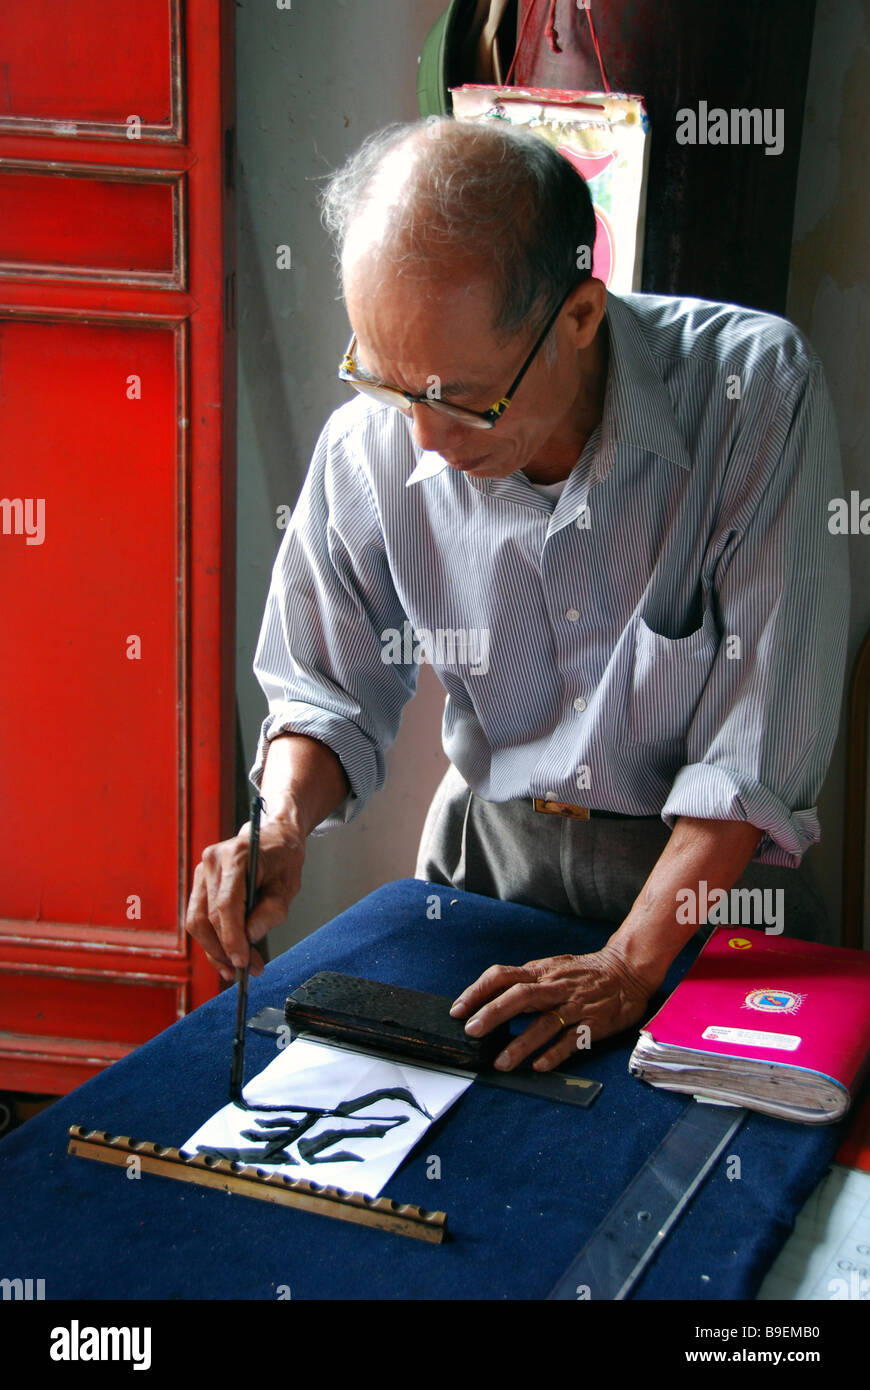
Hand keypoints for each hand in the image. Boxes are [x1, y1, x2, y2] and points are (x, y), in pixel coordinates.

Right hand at [184, 812, 305, 980]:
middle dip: (225, 949)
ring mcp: (202, 870)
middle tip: (246, 969)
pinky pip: (197, 916)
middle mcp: (213, 861)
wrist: (274, 836)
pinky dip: (210, 939)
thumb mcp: (288, 885)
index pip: (226, 905)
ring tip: (233, 969)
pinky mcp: (199, 881)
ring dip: (214, 949)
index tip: (243, 961)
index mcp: (237, 856)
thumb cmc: (283, 858)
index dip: (232, 938)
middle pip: (207, 916)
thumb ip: (271, 911)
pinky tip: (224, 955)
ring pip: (197, 921)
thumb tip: (250, 937)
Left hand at [448, 945, 655, 1071]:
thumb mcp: (552, 968)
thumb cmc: (584, 972)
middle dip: (493, 1014)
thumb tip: (492, 998)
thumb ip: (526, 982)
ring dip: (520, 1044)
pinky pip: (571, 1041)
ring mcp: (574, 1006)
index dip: (478, 991)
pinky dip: (554, 1054)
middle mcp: (554, 987)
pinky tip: (539, 1067)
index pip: (503, 976)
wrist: (627, 970)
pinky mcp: (593, 1024)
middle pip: (520, 997)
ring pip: (543, 1024)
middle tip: (472, 1031)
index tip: (458, 1009)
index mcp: (541, 972)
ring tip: (501, 1062)